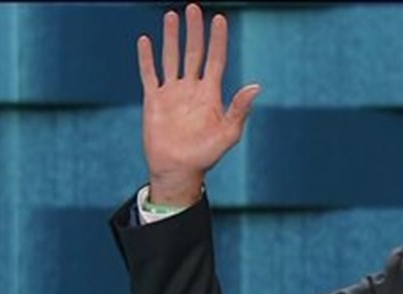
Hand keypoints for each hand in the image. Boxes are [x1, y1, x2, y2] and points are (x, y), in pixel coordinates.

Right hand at [137, 3, 260, 205]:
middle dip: (194, 31)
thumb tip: (256, 86)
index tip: (219, 19)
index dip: (217, 40)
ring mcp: (172, 93)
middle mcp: (192, 89)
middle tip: (194, 8)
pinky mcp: (154, 100)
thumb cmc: (206, 155)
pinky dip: (146, 58)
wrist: (178, 170)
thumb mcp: (228, 133)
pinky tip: (146, 41)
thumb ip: (239, 109)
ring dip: (171, 37)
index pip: (215, 60)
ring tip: (172, 15)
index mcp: (210, 94)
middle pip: (193, 53)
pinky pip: (149, 74)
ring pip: (172, 57)